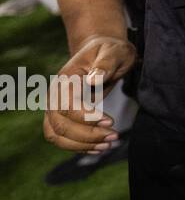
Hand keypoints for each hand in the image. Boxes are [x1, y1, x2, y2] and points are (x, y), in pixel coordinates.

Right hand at [43, 35, 136, 152]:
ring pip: (57, 135)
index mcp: (66, 79)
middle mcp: (55, 95)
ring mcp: (55, 107)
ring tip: (108, 145)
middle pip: (60, 125)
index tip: (110, 121)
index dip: (86, 118)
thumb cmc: (110, 51)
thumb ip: (105, 64)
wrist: (102, 52)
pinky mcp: (61, 116)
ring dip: (81, 145)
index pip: (67, 106)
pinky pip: (61, 138)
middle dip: (87, 135)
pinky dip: (78, 146)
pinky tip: (99, 148)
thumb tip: (93, 80)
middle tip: (115, 136)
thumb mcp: (115, 51)